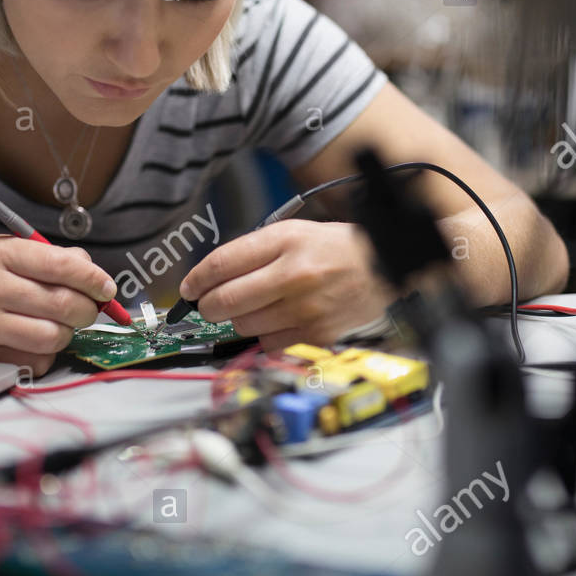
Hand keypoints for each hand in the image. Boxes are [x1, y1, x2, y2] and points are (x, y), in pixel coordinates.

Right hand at [0, 235, 116, 375]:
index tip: (105, 287)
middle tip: (88, 308)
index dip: (93, 278)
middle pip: (63, 304)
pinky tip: (35, 340)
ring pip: (54, 337)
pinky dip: (47, 353)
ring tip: (60, 324)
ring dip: (68, 333)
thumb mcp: (8, 252)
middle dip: (88, 309)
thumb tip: (94, 274)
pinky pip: (38, 360)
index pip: (61, 265)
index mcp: (0, 254)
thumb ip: (52, 258)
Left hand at [180, 220, 396, 353]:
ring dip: (239, 320)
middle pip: (225, 301)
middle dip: (209, 305)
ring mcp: (306, 308)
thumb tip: (211, 277)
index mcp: (285, 241)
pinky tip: (277, 320)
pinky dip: (265, 335)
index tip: (189, 288)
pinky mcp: (316, 334)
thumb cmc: (336, 248)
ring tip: (255, 307)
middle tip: (211, 304)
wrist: (387, 266)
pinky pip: (268, 342)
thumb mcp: (294, 232)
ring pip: (243, 325)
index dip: (196, 280)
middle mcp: (294, 274)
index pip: (221, 264)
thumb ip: (254, 251)